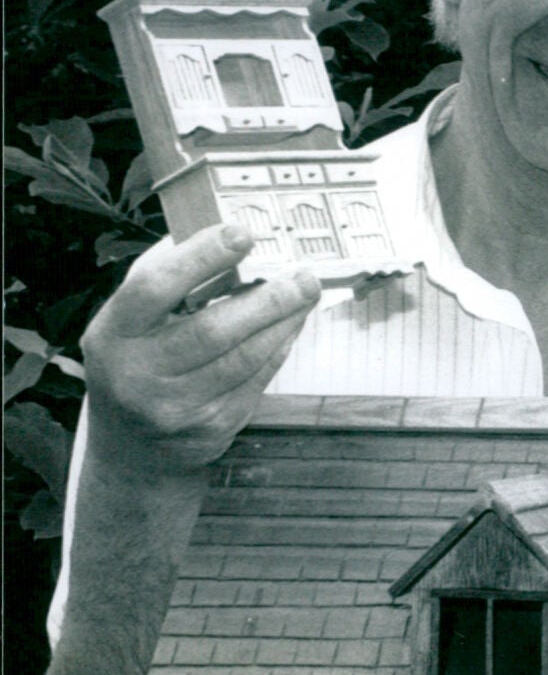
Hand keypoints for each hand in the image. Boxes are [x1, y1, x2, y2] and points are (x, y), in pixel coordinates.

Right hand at [81, 225, 320, 476]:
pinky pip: (257, 380)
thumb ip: (167, 276)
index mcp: (114, 332)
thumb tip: (220, 231)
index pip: (154, 288)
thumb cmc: (138, 358)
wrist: (133, 444)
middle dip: (267, 300)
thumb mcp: (130, 318)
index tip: (243, 233)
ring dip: (283, 321)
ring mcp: (176, 405)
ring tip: (306, 292)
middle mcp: (140, 372)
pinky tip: (292, 324)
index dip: (200, 258)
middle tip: (303, 275)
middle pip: (212, 330)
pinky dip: (279, 347)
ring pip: (244, 358)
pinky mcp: (212, 426)